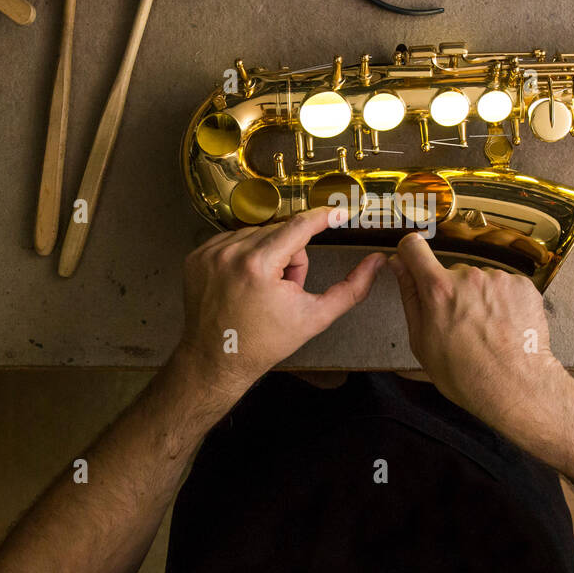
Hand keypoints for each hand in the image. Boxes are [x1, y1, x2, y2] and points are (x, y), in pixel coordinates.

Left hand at [176, 207, 384, 394]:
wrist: (216, 360)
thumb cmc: (263, 343)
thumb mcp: (315, 318)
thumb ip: (352, 289)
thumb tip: (376, 262)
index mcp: (258, 265)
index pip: (300, 225)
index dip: (324, 216)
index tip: (340, 211)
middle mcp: (230, 253)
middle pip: (280, 232)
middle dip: (291, 256)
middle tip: (285, 290)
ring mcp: (209, 252)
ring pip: (257, 233)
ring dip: (268, 254)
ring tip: (263, 289)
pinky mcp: (197, 255)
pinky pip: (234, 240)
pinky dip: (245, 255)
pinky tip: (244, 283)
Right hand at [388, 233, 573, 453]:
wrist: (515, 386)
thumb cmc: (465, 373)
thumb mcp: (422, 341)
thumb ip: (410, 296)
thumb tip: (398, 265)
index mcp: (438, 289)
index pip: (414, 248)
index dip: (410, 253)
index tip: (413, 259)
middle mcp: (469, 276)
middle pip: (452, 272)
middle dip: (452, 291)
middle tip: (462, 324)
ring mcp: (499, 278)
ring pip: (480, 279)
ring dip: (480, 296)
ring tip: (487, 329)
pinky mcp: (522, 284)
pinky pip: (505, 285)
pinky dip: (504, 301)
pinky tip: (505, 326)